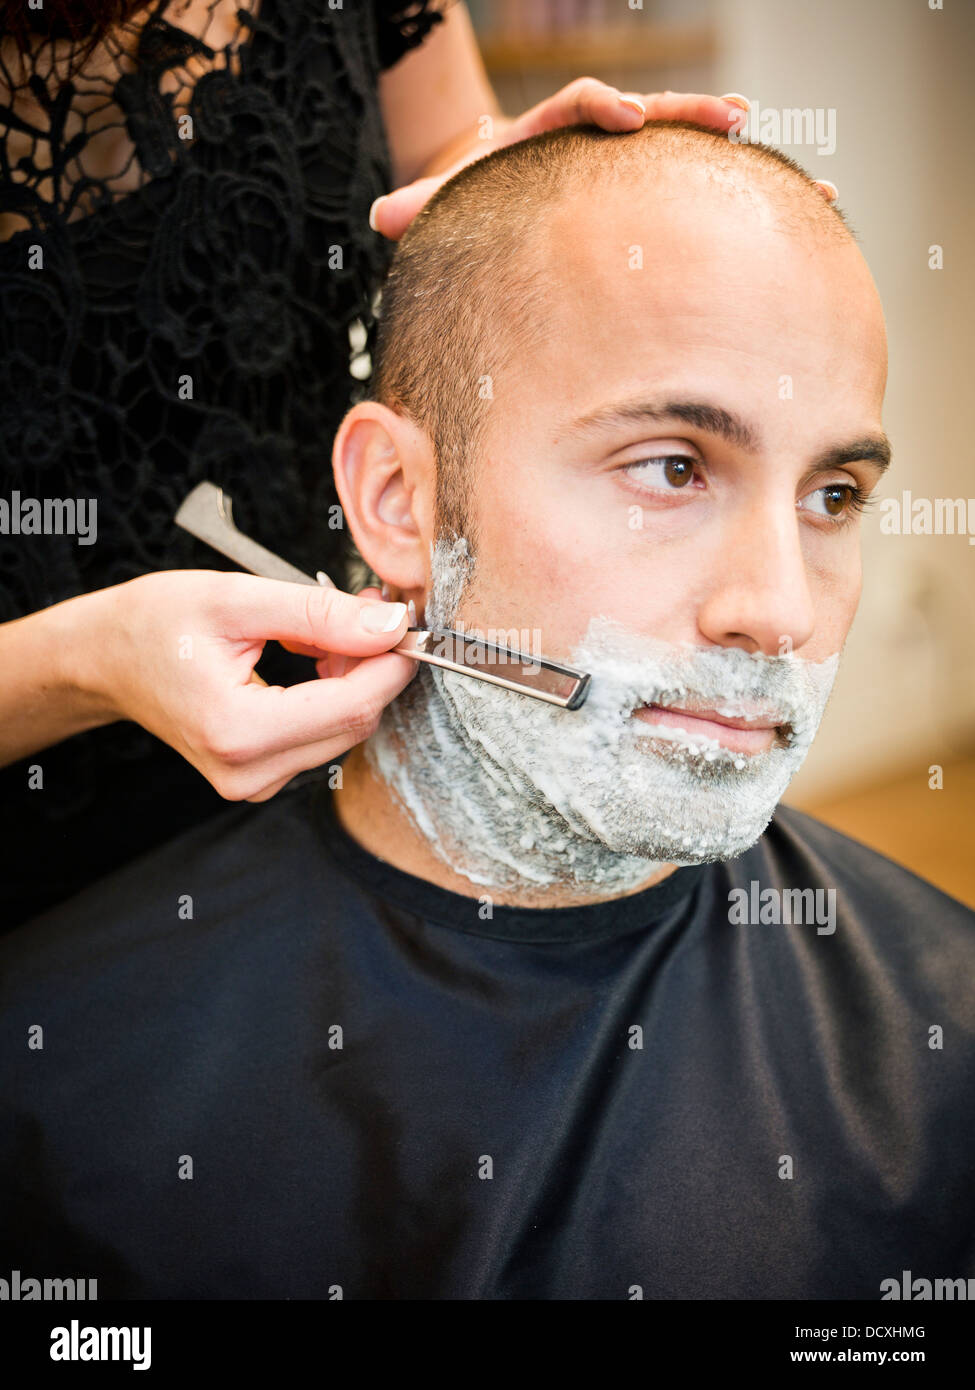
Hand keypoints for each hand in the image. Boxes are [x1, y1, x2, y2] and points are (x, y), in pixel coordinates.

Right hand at [72, 571, 417, 802]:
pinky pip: (323, 738)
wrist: (106, 657)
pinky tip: (312, 661)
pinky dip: (332, 696)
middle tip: (364, 611)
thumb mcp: (238, 599)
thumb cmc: (156, 623)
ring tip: (323, 633)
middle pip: (356, 723)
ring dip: (354, 680)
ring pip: (345, 731)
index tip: (403, 621)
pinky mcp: (260, 778)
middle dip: (373, 666)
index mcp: (238, 731)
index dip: (392, 662)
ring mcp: (253, 783)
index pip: (354, 706)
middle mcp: (248, 772)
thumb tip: (390, 626)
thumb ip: (320, 615)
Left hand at [370, 85, 840, 240]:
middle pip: (652, 114)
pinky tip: (812, 207)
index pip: (577, 104)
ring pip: (690, 148)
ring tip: (792, 168)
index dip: (602, 103)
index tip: (627, 111)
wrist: (504, 183)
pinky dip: (756, 197)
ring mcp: (634, 162)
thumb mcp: (449, 200)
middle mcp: (599, 137)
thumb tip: (380, 217)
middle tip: (734, 117)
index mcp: (550, 131)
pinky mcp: (656, 188)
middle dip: (691, 113)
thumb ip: (420, 207)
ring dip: (735, 153)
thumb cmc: (479, 196)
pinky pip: (709, 189)